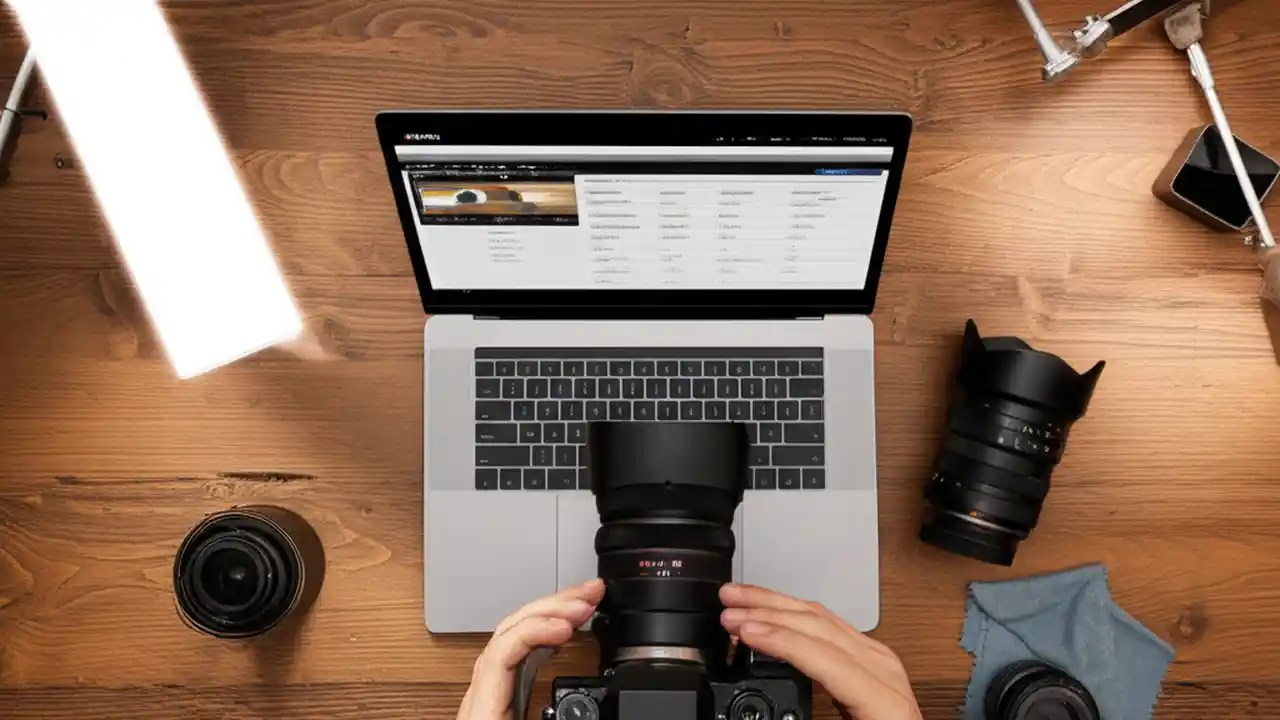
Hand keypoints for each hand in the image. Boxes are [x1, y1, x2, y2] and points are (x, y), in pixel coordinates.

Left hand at [457, 578, 604, 719]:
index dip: (537, 629)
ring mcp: (489, 695)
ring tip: (583, 602)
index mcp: (483, 709)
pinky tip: (561, 631)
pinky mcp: (498, 702)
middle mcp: (482, 696)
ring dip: (550, 614)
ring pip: (513, 637)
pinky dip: (543, 635)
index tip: (569, 625)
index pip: (502, 649)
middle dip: (552, 606)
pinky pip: (517, 656)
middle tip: (589, 595)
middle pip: (509, 631)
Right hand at [720, 584, 921, 719]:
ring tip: (738, 598)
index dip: (781, 641)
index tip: (743, 630)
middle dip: (769, 613)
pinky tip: (770, 612)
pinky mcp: (867, 656)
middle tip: (728, 607)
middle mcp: (882, 670)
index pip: (826, 658)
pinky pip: (827, 624)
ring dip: (775, 605)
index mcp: (883, 700)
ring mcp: (877, 659)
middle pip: (820, 627)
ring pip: (821, 617)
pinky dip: (792, 615)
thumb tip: (766, 714)